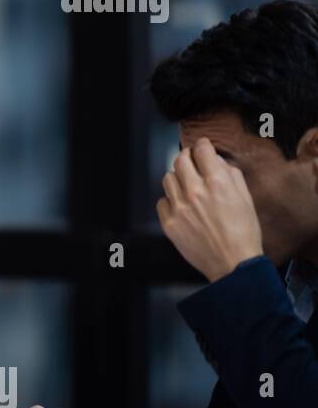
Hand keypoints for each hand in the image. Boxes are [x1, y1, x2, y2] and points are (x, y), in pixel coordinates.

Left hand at [156, 138, 263, 282]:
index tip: (201, 146)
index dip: (202, 145)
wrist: (233, 262)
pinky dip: (171, 201)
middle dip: (186, 157)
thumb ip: (230, 175)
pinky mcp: (169, 223)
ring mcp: (179, 208)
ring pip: (168, 179)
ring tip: (187, 185)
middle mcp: (195, 192)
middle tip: (191, 160)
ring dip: (178, 178)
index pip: (202, 151)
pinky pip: (162, 202)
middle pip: (180, 161)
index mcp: (218, 183)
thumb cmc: (244, 233)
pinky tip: (182, 206)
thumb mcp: (245, 198)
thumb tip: (216, 161)